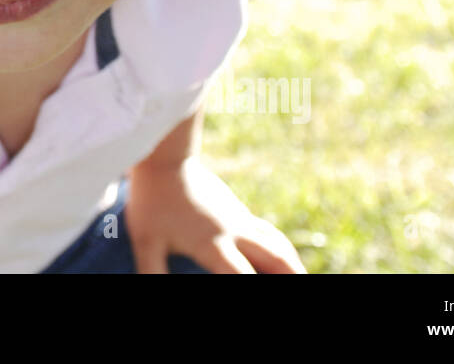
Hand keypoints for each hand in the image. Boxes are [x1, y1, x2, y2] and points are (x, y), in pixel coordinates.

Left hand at [124, 156, 306, 273]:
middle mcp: (234, 231)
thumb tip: (148, 285)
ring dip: (292, 263)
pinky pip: (267, 232)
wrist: (165, 157)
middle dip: (292, 275)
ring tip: (301, 276)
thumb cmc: (151, 201)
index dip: (256, 288)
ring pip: (276, 243)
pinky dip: (280, 248)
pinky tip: (280, 257)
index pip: (242, 275)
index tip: (275, 296)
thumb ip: (152, 271)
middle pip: (275, 258)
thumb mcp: (145, 241)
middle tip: (307, 282)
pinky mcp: (237, 209)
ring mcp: (239, 218)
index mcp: (212, 244)